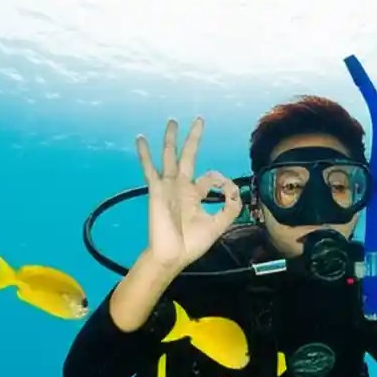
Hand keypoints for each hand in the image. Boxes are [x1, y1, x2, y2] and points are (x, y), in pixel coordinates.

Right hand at [134, 118, 241, 268]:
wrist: (172, 255)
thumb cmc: (192, 244)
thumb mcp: (219, 224)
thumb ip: (230, 207)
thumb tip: (235, 190)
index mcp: (195, 194)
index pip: (211, 176)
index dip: (223, 180)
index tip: (229, 190)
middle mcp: (181, 187)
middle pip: (188, 156)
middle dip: (193, 139)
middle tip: (199, 120)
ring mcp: (168, 186)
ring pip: (169, 156)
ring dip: (171, 139)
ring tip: (172, 122)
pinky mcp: (157, 190)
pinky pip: (149, 168)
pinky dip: (144, 154)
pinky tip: (140, 139)